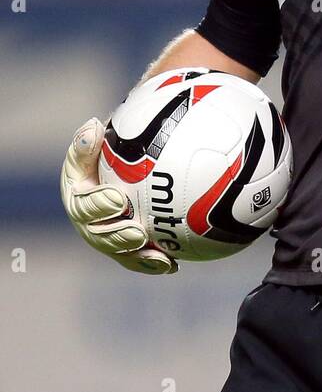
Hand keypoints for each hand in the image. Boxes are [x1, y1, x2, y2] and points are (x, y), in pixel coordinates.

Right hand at [59, 117, 177, 274]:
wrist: (121, 168)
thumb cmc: (108, 150)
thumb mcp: (95, 142)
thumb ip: (90, 140)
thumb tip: (93, 126)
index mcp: (77, 196)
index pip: (84, 204)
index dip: (99, 205)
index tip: (119, 200)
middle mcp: (88, 222)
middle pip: (99, 235)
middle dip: (117, 237)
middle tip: (137, 233)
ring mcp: (106, 237)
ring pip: (120, 253)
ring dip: (138, 257)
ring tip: (159, 257)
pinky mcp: (125, 249)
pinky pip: (138, 259)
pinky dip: (153, 263)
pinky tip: (174, 265)